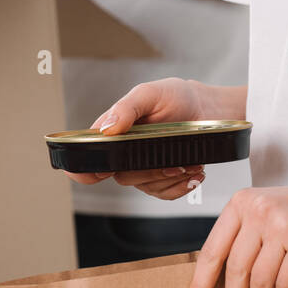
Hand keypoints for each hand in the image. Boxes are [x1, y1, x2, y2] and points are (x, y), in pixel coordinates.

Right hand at [67, 77, 236, 190]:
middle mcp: (122, 153)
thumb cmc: (173, 96)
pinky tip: (193, 173)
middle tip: (172, 162)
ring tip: (189, 163)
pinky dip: (180, 187)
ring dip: (169, 179)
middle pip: (121, 177)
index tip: (99, 172)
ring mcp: (141, 167)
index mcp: (111, 133)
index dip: (83, 170)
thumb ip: (126, 108)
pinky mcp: (160, 178)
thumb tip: (106, 129)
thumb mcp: (148, 94)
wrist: (204, 108)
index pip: (85, 156)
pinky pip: (163, 193)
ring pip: (145, 187)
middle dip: (148, 172)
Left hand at [187, 181, 287, 287]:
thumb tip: (219, 280)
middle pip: (234, 270)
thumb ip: (244, 235)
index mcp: (243, 202)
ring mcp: (282, 227)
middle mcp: (259, 211)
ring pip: (258, 281)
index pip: (212, 250)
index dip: (200, 285)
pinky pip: (283, 284)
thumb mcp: (269, 210)